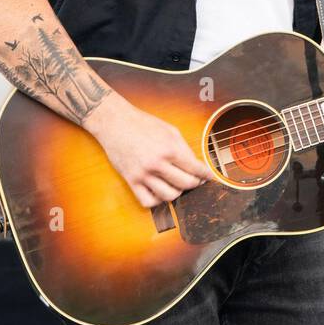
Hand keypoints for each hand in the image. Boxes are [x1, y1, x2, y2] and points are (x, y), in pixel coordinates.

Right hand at [83, 93, 214, 207]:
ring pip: (169, 196)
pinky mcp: (131, 180)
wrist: (115, 123)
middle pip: (186, 184)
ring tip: (177, 185)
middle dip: (195, 183)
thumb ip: (184, 149)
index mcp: (170, 148)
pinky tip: (160, 191)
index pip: (195, 169)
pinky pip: (148, 201)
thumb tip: (195, 165)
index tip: (208, 177)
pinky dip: (157, 200)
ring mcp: (143, 174)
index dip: (205, 174)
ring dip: (177, 192)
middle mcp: (157, 163)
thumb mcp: (170, 130)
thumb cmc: (143, 124)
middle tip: (195, 180)